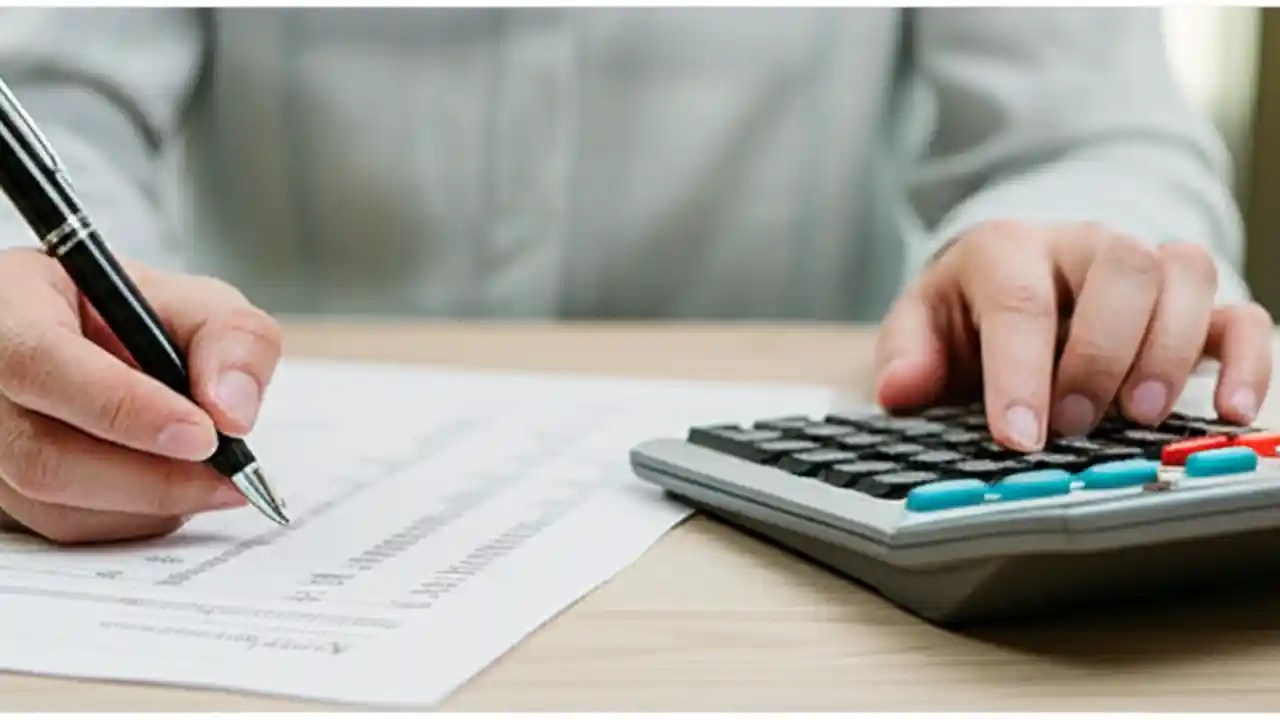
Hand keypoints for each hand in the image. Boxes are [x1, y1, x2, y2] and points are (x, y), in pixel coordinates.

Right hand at [0, 249, 281, 543]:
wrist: (87, 338)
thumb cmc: (135, 316)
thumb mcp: (195, 301)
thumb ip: (232, 338)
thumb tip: (233, 413)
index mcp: (9, 310)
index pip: (42, 364)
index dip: (124, 408)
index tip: (203, 434)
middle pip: (42, 454)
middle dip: (151, 478)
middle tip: (230, 479)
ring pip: (52, 503)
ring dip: (147, 505)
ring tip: (212, 482)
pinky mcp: (0, 492)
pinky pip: (59, 526)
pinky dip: (130, 519)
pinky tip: (173, 490)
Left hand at [874, 221, 1273, 450]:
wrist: (1012, 279)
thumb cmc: (968, 312)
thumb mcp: (921, 325)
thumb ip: (907, 354)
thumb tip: (899, 389)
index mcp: (1006, 249)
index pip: (1020, 300)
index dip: (1020, 370)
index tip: (1019, 436)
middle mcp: (1083, 245)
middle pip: (1120, 267)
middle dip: (1101, 353)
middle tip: (1076, 424)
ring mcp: (1144, 268)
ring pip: (1185, 273)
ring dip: (1170, 350)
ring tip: (1139, 418)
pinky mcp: (1192, 305)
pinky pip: (1240, 313)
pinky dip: (1248, 360)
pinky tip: (1232, 411)